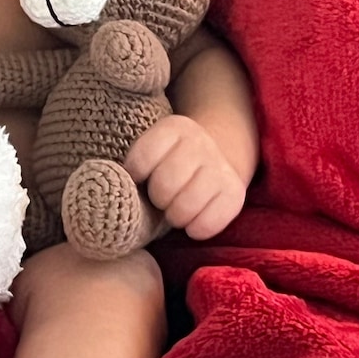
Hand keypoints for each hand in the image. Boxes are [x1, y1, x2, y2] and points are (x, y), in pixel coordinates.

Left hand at [123, 115, 245, 239]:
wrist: (214, 158)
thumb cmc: (169, 162)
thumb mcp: (153, 151)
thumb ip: (136, 165)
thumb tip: (122, 187)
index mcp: (173, 128)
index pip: (142, 158)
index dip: (136, 175)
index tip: (139, 178)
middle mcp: (198, 142)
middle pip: (164, 185)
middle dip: (157, 198)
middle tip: (161, 198)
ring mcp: (220, 166)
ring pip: (184, 207)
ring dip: (175, 216)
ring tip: (175, 210)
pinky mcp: (235, 192)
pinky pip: (207, 224)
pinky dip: (195, 229)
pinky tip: (193, 220)